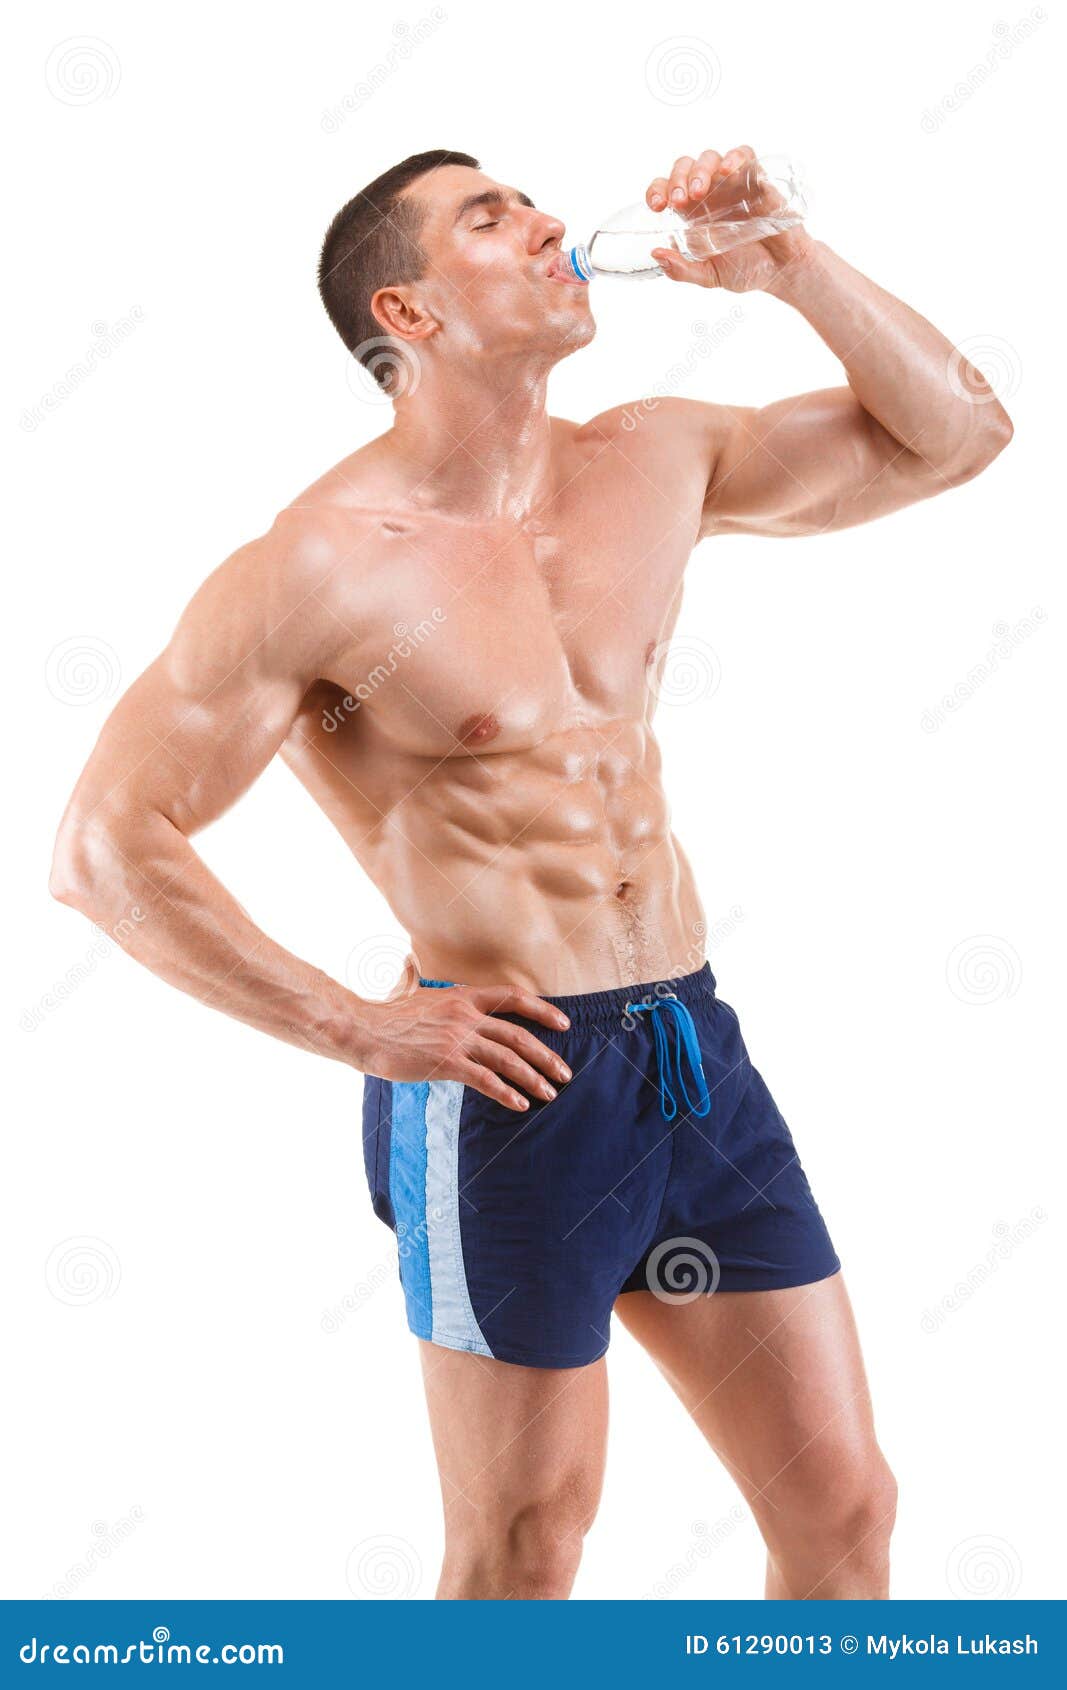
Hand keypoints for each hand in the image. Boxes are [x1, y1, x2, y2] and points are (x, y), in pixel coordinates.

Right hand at [359, 984, 571, 1111]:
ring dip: (534, 1077)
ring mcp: (457, 1038)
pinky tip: (520, 1104)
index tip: (564, 1023)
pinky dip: (506, 1093)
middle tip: (565, 1073)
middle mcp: (466, 1015)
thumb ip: (412, 976)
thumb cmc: (383, 1014)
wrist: (361, 1030)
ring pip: (508, 1059)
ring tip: (550, 1093)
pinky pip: (485, 1080)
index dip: (543, 1010)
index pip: (512, 997)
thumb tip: (407, 962)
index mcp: (462, 996)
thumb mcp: (405, 988)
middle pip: (519, 1035)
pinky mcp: (447, 1062)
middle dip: (547, 1055)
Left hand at [645, 145, 812, 293]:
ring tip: (698, 192)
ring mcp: (733, 183)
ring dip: (700, 169)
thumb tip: (656, 254)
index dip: (657, 191)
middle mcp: (710, 193)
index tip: (656, 206)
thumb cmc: (746, 270)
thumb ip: (682, 270)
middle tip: (679, 200)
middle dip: (677, 179)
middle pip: (685, 168)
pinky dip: (734, 157)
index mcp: (693, 212)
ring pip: (710, 158)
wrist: (782, 270)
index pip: (667, 189)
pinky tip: (727, 170)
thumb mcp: (709, 276)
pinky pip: (744, 155)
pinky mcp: (757, 178)